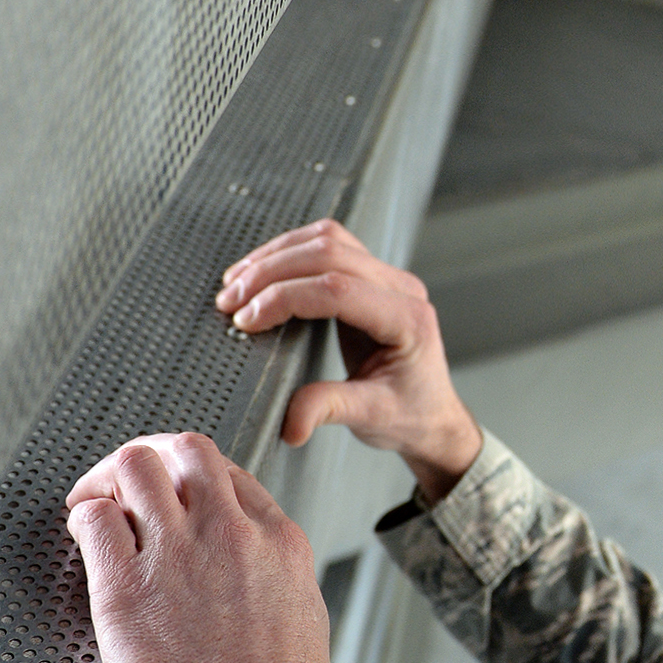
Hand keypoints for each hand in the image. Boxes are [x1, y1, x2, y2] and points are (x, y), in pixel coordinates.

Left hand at [66, 434, 332, 662]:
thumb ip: (272, 571)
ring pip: (134, 465)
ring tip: (99, 504)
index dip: (193, 480)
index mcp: (277, 540)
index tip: (175, 499)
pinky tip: (86, 537)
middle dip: (151, 460)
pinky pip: (93, 518)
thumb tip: (247, 560)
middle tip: (129, 488)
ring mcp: (178, 554)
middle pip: (183, 450)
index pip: (228, 472)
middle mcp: (229, 533)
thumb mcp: (302, 611)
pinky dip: (83, 517)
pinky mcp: (127, 587)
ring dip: (110, 479)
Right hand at [216, 221, 481, 501]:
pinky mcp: (371, 278)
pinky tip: (261, 273)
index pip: (338, 290)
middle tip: (230, 302)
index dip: (285, 298)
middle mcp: (401, 290)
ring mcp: (387, 278)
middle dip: (270, 272)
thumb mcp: (372, 417)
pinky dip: (289, 254)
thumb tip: (291, 423)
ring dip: (275, 256)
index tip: (248, 320)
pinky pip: (329, 247)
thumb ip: (330, 410)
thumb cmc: (411, 415)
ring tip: (236, 284)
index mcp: (408, 320)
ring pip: (327, 240)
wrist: (432, 415)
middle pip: (329, 254)